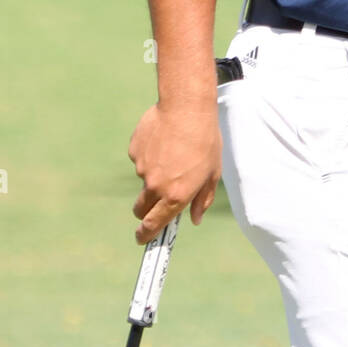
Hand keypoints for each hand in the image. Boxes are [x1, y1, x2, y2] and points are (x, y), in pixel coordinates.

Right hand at [129, 96, 221, 243]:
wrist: (187, 108)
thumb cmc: (206, 140)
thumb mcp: (212, 173)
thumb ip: (202, 199)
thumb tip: (195, 219)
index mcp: (176, 195)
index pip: (154, 225)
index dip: (146, 235)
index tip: (142, 239)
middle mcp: (156, 186)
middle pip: (141, 208)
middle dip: (145, 210)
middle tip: (158, 198)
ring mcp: (142, 169)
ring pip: (144, 179)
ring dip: (154, 173)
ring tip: (173, 151)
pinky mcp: (135, 151)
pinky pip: (141, 159)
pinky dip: (150, 154)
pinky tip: (164, 139)